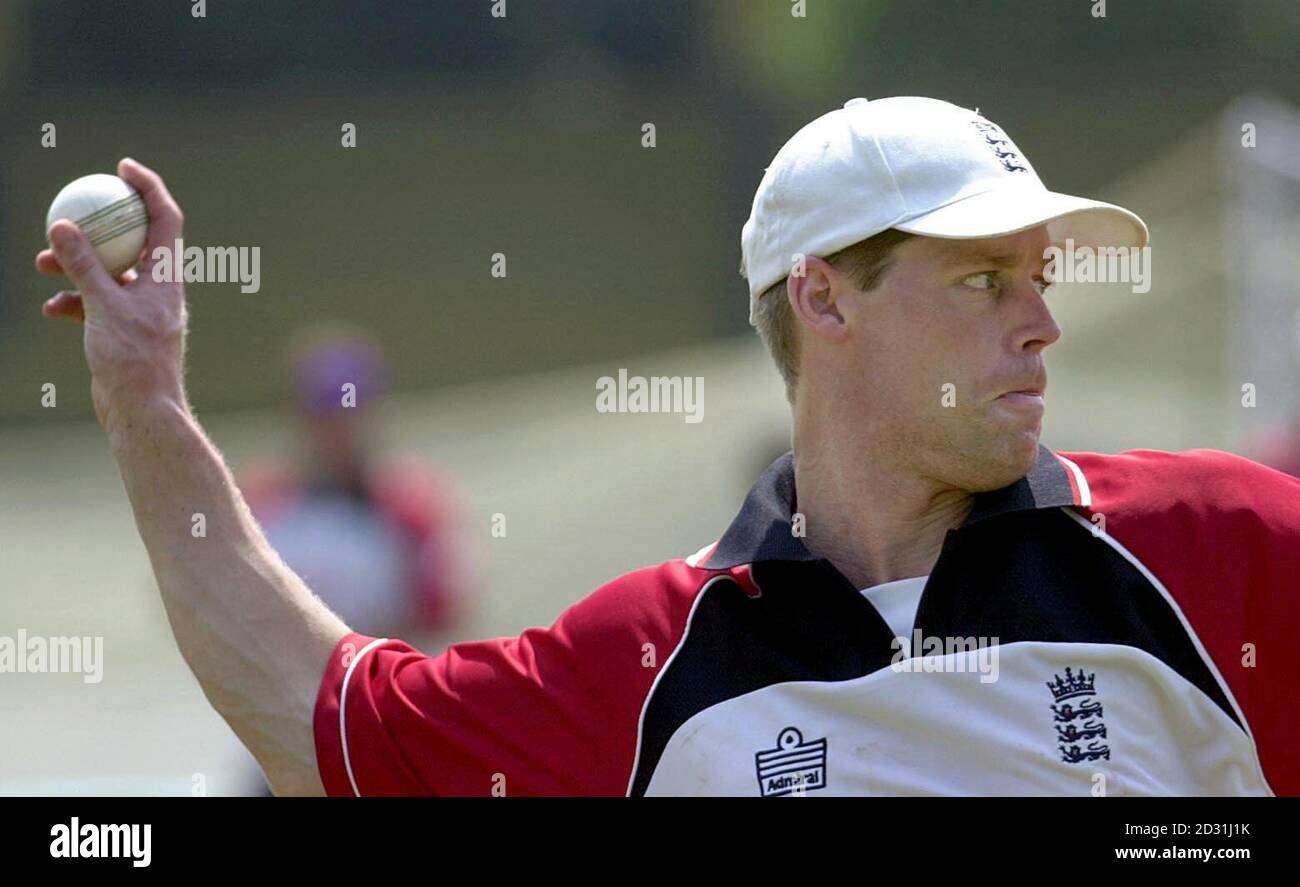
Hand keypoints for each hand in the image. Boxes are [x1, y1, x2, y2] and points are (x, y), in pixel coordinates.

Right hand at [38, 158, 188, 432]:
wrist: (142, 410)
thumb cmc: (134, 360)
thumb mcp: (103, 306)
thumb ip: (83, 265)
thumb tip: (63, 224)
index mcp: (167, 276)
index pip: (165, 218)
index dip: (148, 188)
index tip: (122, 168)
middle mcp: (158, 288)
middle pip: (132, 241)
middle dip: (98, 226)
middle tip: (71, 208)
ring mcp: (141, 309)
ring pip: (108, 273)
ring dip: (75, 265)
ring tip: (42, 264)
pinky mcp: (124, 330)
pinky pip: (97, 303)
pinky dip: (74, 301)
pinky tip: (53, 309)